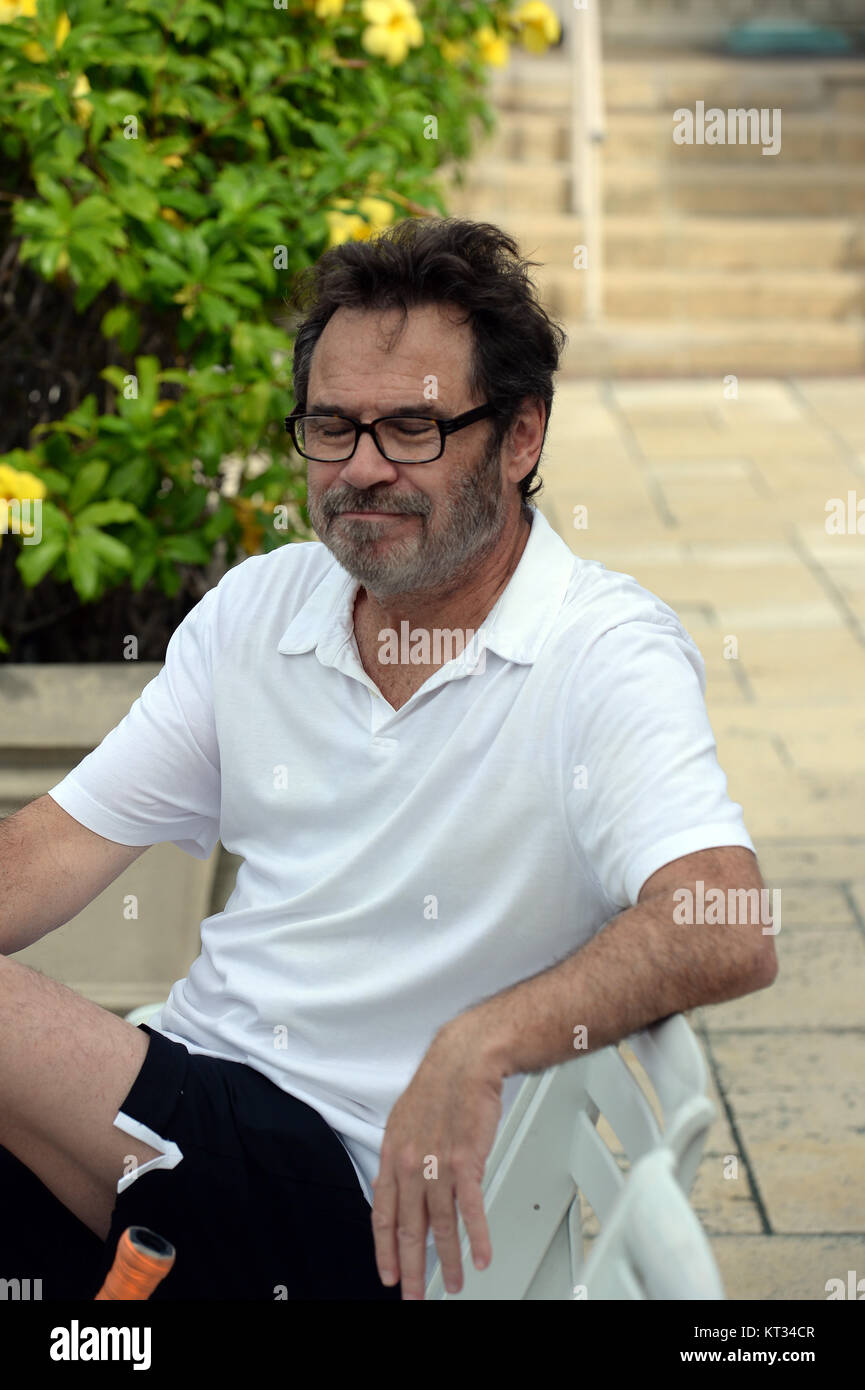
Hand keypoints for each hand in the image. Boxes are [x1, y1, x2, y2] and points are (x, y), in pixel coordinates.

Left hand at [370, 1016, 504, 1299]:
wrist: (464, 1060)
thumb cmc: (439, 1086)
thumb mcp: (404, 1120)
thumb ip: (399, 1158)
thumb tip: (393, 1185)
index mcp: (393, 1155)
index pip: (382, 1213)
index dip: (384, 1248)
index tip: (388, 1273)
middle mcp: (411, 1164)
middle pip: (408, 1228)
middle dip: (411, 1269)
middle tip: (414, 1295)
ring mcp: (438, 1165)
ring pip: (439, 1226)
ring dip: (447, 1261)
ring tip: (455, 1283)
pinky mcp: (466, 1162)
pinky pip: (471, 1210)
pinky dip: (477, 1238)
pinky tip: (480, 1256)